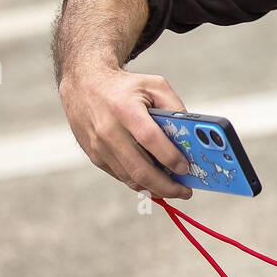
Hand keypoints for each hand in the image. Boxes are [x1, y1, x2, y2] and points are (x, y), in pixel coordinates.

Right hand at [58, 65, 192, 198]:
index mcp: (124, 109)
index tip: (187, 168)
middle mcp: (108, 130)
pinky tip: (156, 183)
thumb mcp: (155, 85)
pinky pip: (121, 176)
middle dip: (166, 186)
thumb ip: (175, 108)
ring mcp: (98, 146)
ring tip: (175, 191)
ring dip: (155, 189)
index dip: (170, 157)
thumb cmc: (126, 86)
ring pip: (130, 178)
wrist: (84, 84)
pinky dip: (140, 183)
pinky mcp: (94, 156)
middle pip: (139, 168)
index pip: (150, 139)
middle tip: (186, 192)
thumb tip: (192, 138)